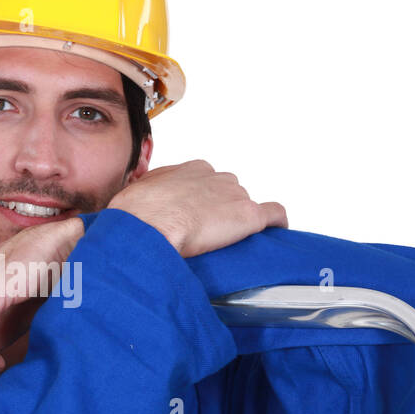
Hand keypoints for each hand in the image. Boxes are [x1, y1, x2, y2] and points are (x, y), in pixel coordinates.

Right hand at [108, 159, 286, 256]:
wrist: (148, 226)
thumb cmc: (137, 213)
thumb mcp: (138, 193)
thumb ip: (152, 193)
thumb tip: (144, 202)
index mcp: (193, 169)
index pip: (208, 183)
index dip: (204, 203)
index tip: (196, 218)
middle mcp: (218, 177)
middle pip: (230, 194)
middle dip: (222, 212)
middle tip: (208, 235)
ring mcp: (236, 195)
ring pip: (246, 207)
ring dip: (240, 222)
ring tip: (229, 244)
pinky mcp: (249, 215)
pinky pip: (275, 214)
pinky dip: (277, 222)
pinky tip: (275, 232)